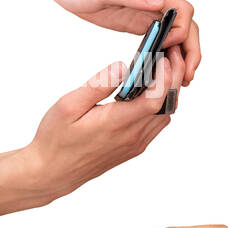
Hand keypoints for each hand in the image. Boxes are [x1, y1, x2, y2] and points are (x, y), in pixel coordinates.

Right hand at [0, 57, 178, 218]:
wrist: (53, 172)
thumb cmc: (56, 139)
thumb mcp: (68, 106)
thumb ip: (98, 86)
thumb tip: (121, 67)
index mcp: (116, 124)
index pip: (154, 101)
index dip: (165, 78)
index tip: (166, 57)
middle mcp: (132, 136)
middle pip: (166, 105)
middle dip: (175, 78)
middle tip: (174, 54)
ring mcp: (136, 143)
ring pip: (165, 115)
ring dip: (170, 91)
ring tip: (167, 67)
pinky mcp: (135, 147)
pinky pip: (157, 124)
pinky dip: (162, 104)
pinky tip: (154, 89)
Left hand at [11, 0, 199, 83]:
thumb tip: (160, 3)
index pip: (184, 12)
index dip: (182, 32)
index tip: (166, 47)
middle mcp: (156, 1)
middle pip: (188, 26)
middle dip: (191, 51)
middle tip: (187, 75)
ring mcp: (150, 12)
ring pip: (180, 34)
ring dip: (184, 56)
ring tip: (182, 79)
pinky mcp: (141, 23)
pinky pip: (164, 39)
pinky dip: (170, 55)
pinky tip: (165, 70)